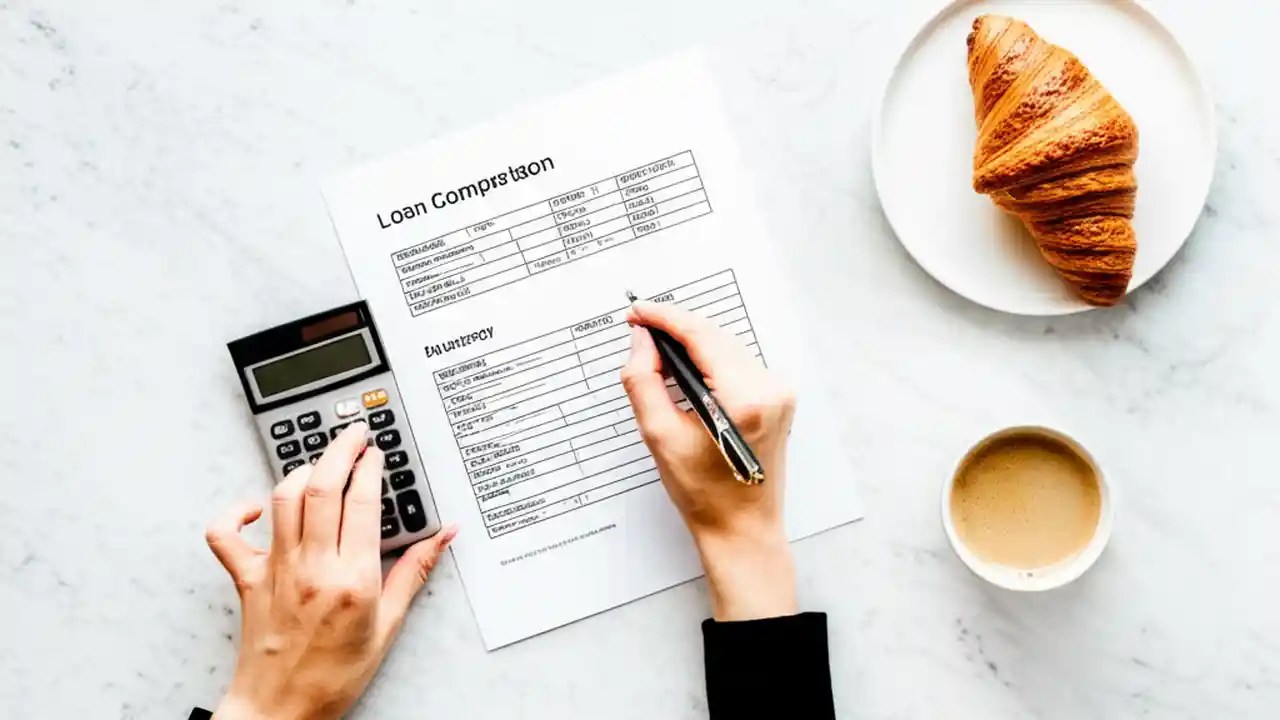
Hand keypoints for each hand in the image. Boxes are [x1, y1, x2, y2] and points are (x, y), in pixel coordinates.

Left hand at [205, 422, 457, 719]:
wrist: (282, 710)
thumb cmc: (335, 675)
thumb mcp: (390, 624)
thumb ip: (416, 571)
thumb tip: (444, 535)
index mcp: (353, 579)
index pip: (362, 503)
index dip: (371, 468)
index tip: (378, 453)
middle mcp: (312, 568)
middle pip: (322, 487)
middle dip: (340, 450)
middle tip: (354, 435)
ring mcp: (275, 570)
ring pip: (283, 499)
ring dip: (302, 471)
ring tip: (320, 463)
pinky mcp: (246, 579)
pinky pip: (226, 535)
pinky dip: (236, 512)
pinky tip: (257, 507)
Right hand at [621, 300, 797, 620]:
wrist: (742, 529)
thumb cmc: (704, 494)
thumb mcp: (659, 436)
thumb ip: (644, 381)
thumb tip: (641, 341)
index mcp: (746, 399)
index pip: (701, 336)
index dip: (665, 318)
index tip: (638, 313)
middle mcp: (770, 389)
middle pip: (715, 336)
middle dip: (676, 329)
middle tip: (639, 331)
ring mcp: (780, 392)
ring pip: (727, 347)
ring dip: (693, 343)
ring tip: (658, 350)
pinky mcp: (779, 398)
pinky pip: (738, 363)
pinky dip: (711, 359)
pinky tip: (687, 368)